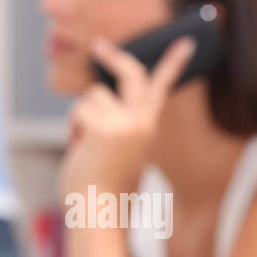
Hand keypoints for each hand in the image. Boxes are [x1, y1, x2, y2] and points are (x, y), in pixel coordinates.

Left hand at [59, 35, 195, 195]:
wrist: (98, 212)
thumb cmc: (102, 188)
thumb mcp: (114, 150)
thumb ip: (114, 125)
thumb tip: (95, 102)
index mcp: (147, 128)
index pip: (161, 89)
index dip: (172, 64)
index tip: (184, 43)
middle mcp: (141, 123)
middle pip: (131, 75)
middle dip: (115, 57)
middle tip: (99, 46)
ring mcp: (125, 124)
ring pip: (93, 97)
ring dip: (82, 117)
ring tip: (85, 145)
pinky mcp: (106, 127)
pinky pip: (79, 111)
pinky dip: (73, 127)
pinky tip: (80, 148)